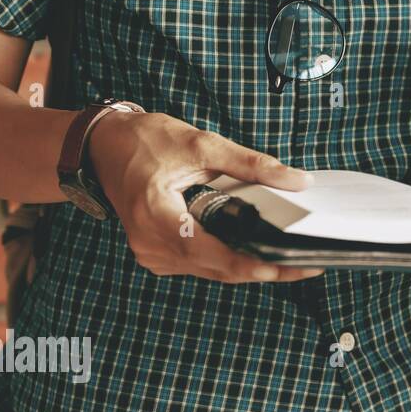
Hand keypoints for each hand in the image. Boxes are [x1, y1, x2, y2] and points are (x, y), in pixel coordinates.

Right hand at [87, 110, 323, 283]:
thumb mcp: (203, 144)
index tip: (286, 266)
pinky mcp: (158, 253)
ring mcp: (151, 253)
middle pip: (216, 268)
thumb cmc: (146, 141)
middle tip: (308, 265)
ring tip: (293, 261)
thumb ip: (252, 165)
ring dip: (250, 267)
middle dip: (263, 269)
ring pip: (211, 270)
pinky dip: (230, 260)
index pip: (209, 251)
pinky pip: (201, 264)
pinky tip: (259, 252)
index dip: (250, 263)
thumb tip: (298, 181)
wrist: (103, 147)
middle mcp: (149, 243)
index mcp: (155, 215)